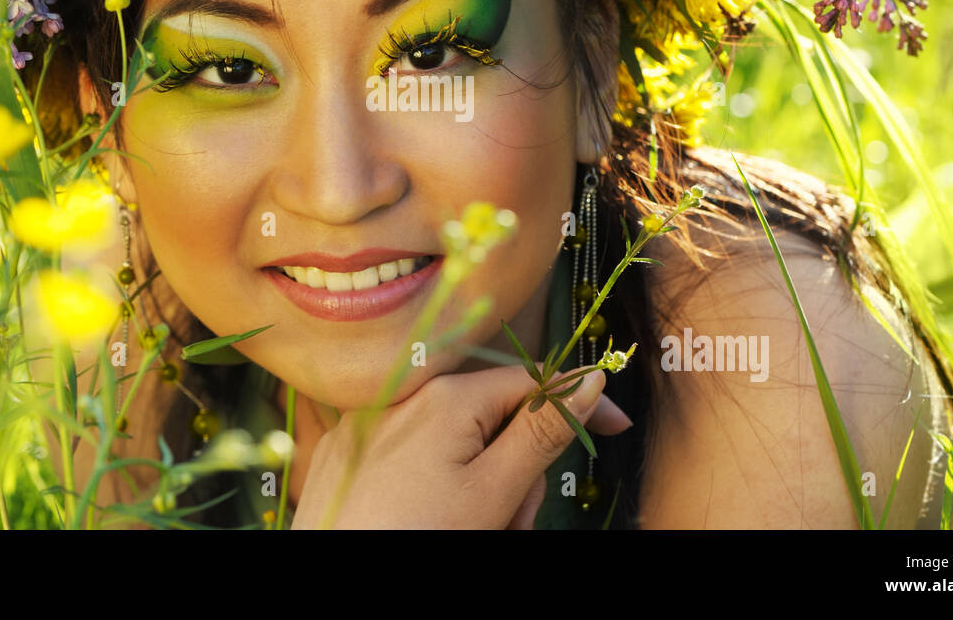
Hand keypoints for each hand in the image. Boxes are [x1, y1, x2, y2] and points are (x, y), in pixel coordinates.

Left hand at [289, 365, 632, 528]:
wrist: (337, 573)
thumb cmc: (418, 537)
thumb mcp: (495, 491)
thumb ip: (543, 431)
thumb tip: (588, 379)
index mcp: (447, 395)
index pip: (533, 380)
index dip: (578, 402)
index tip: (616, 426)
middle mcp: (406, 393)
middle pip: (494, 415)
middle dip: (517, 464)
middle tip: (514, 516)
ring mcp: (370, 420)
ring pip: (455, 438)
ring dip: (479, 479)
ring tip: (473, 528)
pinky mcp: (346, 449)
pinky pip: (411, 450)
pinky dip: (433, 480)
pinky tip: (430, 519)